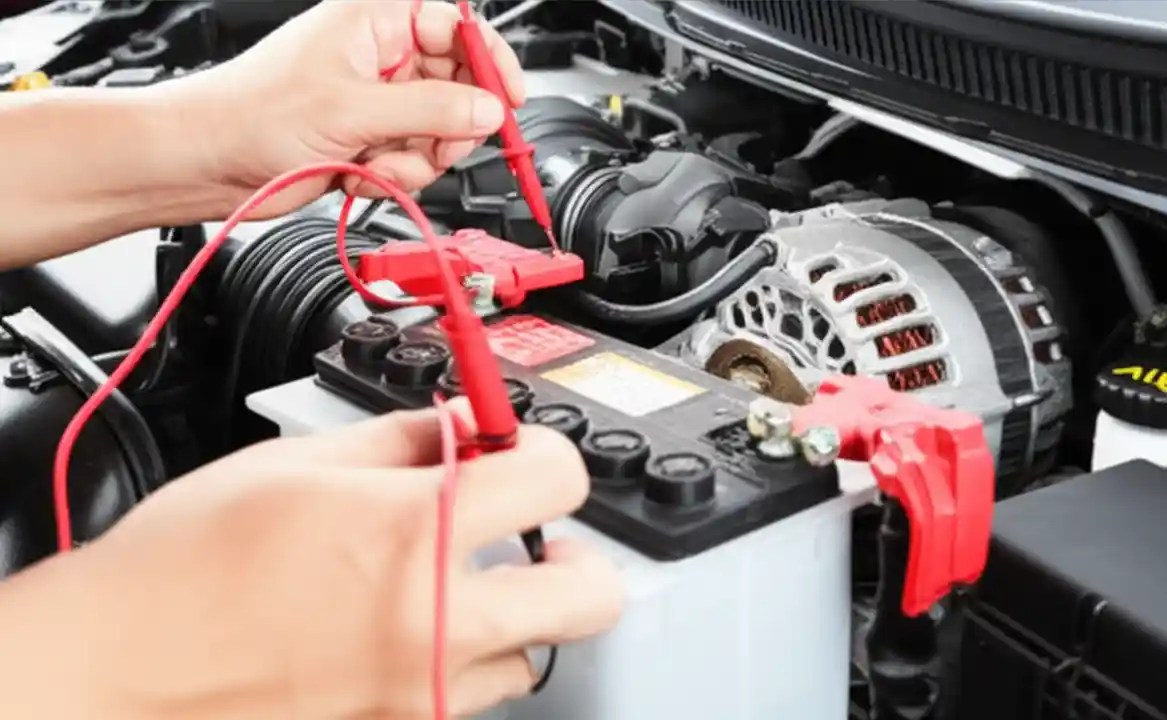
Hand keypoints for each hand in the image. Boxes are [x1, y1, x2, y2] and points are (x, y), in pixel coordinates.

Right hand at [0, 404, 622, 719]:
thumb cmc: (184, 569)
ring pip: (532, 653)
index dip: (544, 454)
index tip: (519, 455)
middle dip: (577, 553)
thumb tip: (460, 427)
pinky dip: (459, 659)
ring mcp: (423, 693)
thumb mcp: (296, 464)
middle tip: (532, 533)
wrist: (117, 669)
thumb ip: (401, 440)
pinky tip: (407, 629)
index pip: (558, 480)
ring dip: (512, 612)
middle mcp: (438, 624)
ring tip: (451, 586)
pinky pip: (468, 695)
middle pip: (593, 595)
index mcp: (415, 535)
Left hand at [179, 0, 525, 216]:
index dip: (490, 60)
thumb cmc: (251, 114)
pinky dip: (396, 175)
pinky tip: (360, 173)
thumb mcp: (354, 108)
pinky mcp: (371, 139)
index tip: (508, 98)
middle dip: (449, 126)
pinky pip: (415, 159)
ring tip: (378, 162)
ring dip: (417, 158)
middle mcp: (381, 55)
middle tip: (435, 146)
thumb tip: (488, 110)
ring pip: (440, 132)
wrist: (209, 162)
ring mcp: (378, 100)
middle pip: (458, 87)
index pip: (459, 26)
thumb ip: (431, 109)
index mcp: (376, 19)